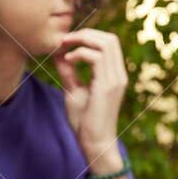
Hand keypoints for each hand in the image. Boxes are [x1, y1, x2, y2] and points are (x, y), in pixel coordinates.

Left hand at [54, 29, 127, 171]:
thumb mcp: (73, 91)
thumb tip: (58, 54)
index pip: (109, 43)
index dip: (88, 36)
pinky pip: (96, 57)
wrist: (94, 144)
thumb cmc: (85, 122)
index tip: (67, 42)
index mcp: (114, 75)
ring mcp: (116, 80)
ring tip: (65, 47)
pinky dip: (80, 53)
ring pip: (106, 43)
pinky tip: (68, 60)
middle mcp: (119, 75)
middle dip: (86, 33)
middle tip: (64, 40)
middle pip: (110, 38)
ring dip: (82, 40)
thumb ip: (68, 72)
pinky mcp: (107, 86)